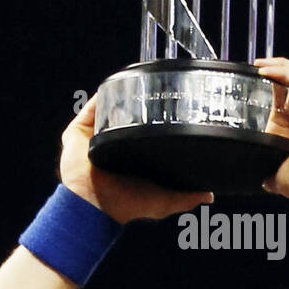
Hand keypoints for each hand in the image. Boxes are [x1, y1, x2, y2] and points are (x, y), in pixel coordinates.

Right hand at [59, 94, 213, 222]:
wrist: (94, 206)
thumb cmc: (124, 206)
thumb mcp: (163, 202)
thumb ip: (185, 198)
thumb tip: (208, 195)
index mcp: (132, 158)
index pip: (146, 134)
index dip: (158, 122)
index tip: (174, 109)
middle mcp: (114, 146)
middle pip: (128, 118)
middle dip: (140, 104)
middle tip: (157, 91)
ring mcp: (96, 137)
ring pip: (110, 108)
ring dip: (122, 95)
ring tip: (138, 82)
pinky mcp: (79, 131)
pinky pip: (91, 107)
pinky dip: (103, 95)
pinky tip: (116, 85)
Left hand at [254, 58, 288, 209]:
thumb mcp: (287, 173)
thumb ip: (277, 172)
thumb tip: (266, 181)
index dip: (288, 87)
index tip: (268, 82)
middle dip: (286, 72)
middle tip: (264, 67)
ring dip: (283, 68)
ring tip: (262, 64)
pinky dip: (284, 73)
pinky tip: (267, 71)